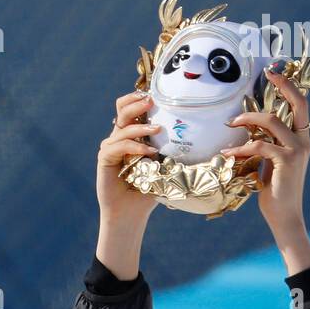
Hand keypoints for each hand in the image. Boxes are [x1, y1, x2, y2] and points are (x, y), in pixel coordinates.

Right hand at [95, 91, 161, 277]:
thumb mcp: (165, 167)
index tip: (157, 94)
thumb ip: (173, 151)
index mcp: (132, 135)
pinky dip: (134, 146)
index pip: (131, 107)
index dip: (139, 97)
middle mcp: (120, 138)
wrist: (131, 214)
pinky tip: (148, 152)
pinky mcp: (105, 159)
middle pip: (122, 108)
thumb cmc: (150, 191)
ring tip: (157, 129)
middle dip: (136, 101)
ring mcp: (111, 147)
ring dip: (140, 126)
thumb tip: (204, 139)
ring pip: (122, 127)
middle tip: (152, 101)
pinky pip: (118, 146)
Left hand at [222, 68, 309, 269]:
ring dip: (248, 119)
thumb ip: (268, 146)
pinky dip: (242, 147)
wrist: (285, 217)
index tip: (274, 74)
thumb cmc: (275, 192)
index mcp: (302, 139)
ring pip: (272, 121)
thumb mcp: (272, 164)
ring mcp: (297, 150)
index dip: (289, 87)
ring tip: (231, 124)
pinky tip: (228, 153)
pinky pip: (260, 145)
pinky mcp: (286, 161)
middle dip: (283, 85)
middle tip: (267, 73)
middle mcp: (303, 141)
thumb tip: (251, 133)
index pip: (301, 105)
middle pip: (298, 103)